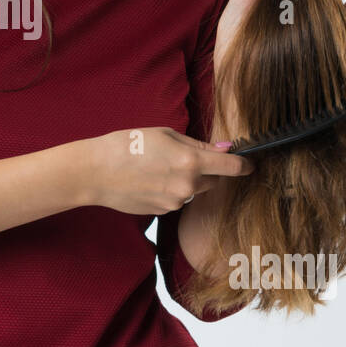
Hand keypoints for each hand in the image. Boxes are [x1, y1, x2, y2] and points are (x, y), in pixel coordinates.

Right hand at [84, 127, 253, 214]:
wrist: (96, 172)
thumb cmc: (127, 145)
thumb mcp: (164, 134)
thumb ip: (197, 144)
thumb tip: (224, 149)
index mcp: (191, 161)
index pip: (232, 167)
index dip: (244, 165)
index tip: (249, 164)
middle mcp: (188, 185)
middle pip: (213, 180)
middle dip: (206, 170)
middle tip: (181, 156)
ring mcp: (176, 202)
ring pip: (194, 190)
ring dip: (187, 180)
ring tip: (159, 167)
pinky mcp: (164, 212)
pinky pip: (177, 199)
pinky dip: (171, 190)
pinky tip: (150, 180)